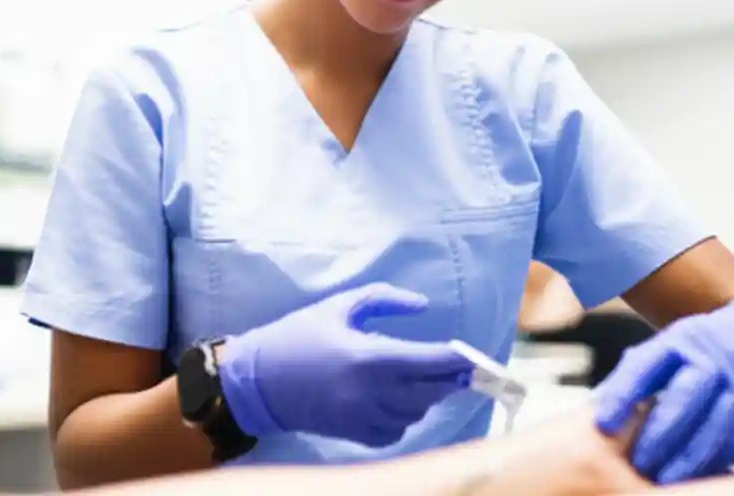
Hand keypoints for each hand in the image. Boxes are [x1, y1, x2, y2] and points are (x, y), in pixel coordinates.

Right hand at [217, 283, 471, 446]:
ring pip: (415, 414)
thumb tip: (422, 306)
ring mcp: (362, 417)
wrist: (258, 380)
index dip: (458, 360)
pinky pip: (395, 432)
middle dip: (449, 379)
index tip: (475, 355)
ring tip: (427, 380)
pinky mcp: (353, 434)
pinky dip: (405, 418)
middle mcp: (370, 393)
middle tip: (461, 367)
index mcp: (368, 357)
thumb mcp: (339, 307)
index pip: (429, 362)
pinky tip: (400, 401)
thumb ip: (384, 300)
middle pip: (430, 392)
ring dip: (427, 398)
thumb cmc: (299, 336)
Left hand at [594, 298, 733, 483]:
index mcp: (679, 340)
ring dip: (690, 455)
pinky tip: (699, 476)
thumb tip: (598, 407)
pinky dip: (719, 459)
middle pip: (684, 396)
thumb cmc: (701, 349)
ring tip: (665, 479)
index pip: (644, 367)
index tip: (602, 424)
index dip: (622, 395)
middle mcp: (712, 358)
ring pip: (716, 422)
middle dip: (660, 433)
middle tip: (639, 462)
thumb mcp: (667, 347)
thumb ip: (636, 375)